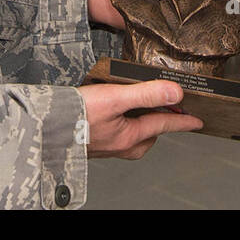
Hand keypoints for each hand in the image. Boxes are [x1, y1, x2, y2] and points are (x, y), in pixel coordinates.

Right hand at [77, 79, 202, 158]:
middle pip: (149, 134)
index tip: (198, 122)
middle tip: (166, 108)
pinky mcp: (91, 143)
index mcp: (129, 136)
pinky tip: (112, 114)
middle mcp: (119, 145)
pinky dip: (122, 125)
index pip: (164, 125)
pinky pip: (117, 136)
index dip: (182, 120)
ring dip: (139, 124)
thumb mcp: (116, 97)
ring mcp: (105, 146)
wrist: (41, 129)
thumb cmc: (75, 114)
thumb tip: (176, 93)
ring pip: (132, 137)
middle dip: (159, 123)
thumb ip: (147, 93)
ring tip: (138, 107)